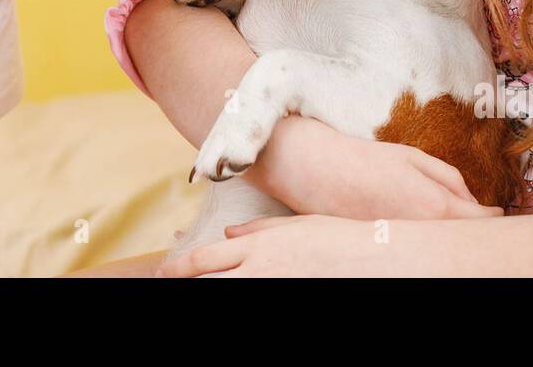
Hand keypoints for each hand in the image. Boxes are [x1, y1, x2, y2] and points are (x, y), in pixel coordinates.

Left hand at [157, 214, 423, 276]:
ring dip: (206, 294)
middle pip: (206, 283)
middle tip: (161, 287)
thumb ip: (258, 229)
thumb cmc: (336, 237)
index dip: (179, 268)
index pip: (204, 259)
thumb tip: (229, 235)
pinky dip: (237, 301)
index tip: (163, 273)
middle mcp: (257, 269)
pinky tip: (226, 297)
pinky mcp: (284, 301)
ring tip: (187, 294)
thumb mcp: (294, 225)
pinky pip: (254, 306)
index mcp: (257, 245)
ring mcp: (270, 288)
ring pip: (223, 295)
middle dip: (182, 286)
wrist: (371, 256)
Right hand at [250, 115, 503, 220]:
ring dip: (446, 231)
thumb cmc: (367, 159)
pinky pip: (415, 245)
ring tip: (437, 213)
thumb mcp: (415, 157)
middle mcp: (422, 232)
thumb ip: (451, 180)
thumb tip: (475, 203)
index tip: (498, 212)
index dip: (494, 218)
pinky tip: (413, 219)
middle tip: (476, 215)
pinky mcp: (386, 247)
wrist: (317, 171)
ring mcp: (403, 243)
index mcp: (436, 206)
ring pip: (439, 243)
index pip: (481, 222)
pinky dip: (422, 235)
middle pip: (462, 238)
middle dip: (471, 227)